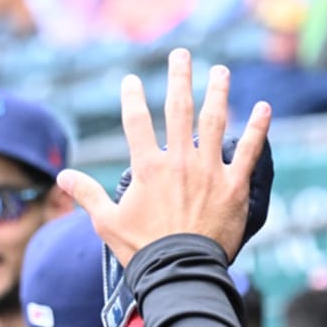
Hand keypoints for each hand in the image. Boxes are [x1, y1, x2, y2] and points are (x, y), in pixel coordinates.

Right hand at [57, 49, 272, 264]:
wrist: (180, 271)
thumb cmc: (142, 250)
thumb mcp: (106, 222)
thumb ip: (86, 194)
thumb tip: (62, 177)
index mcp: (148, 166)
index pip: (136, 121)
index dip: (132, 97)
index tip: (131, 80)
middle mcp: (180, 161)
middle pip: (179, 108)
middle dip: (180, 78)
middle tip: (182, 55)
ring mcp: (209, 171)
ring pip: (215, 121)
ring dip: (218, 93)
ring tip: (221, 72)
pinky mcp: (235, 186)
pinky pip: (249, 152)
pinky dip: (258, 129)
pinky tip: (264, 108)